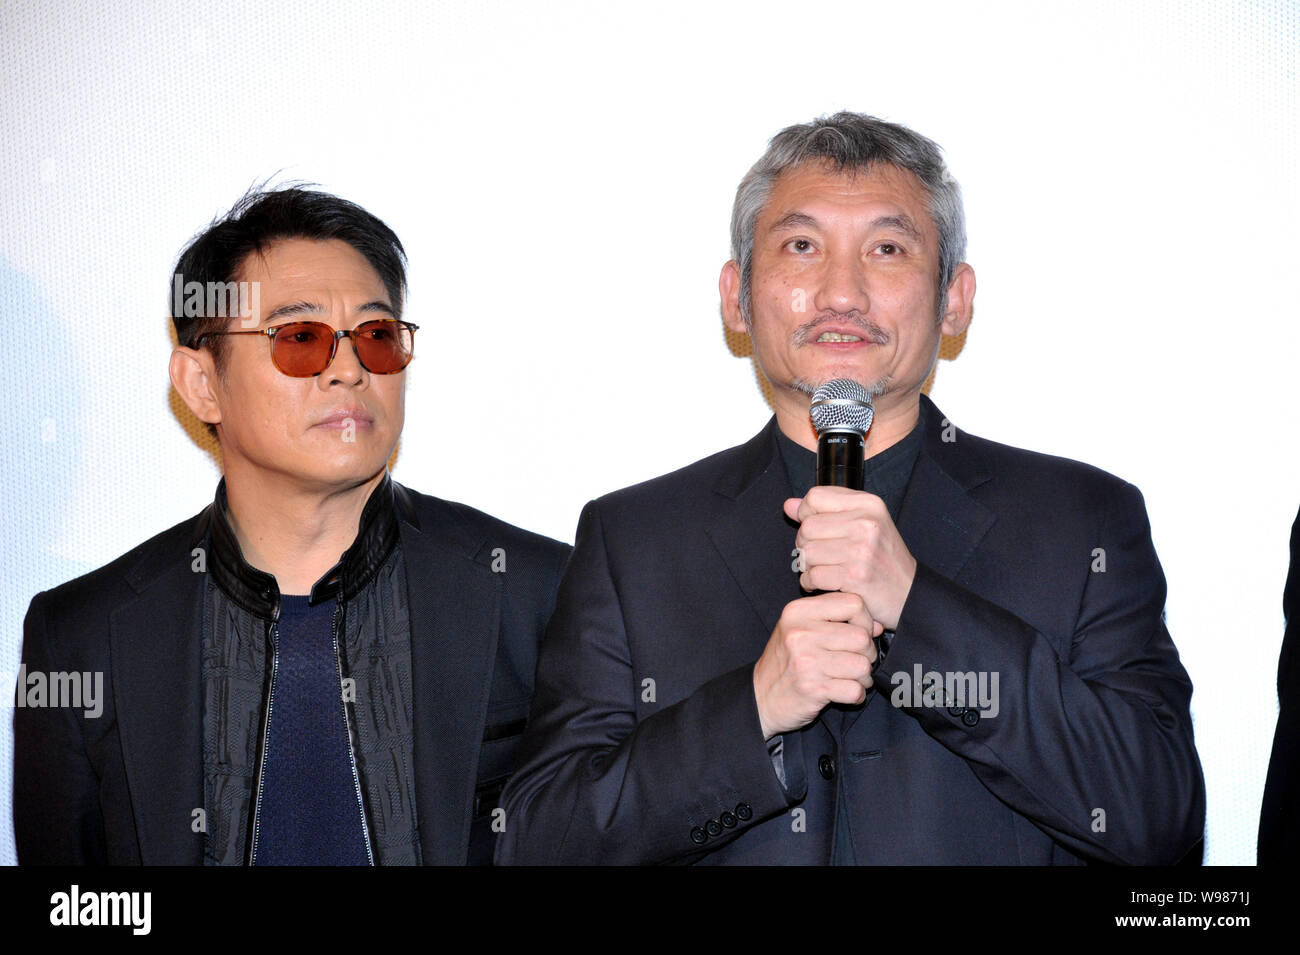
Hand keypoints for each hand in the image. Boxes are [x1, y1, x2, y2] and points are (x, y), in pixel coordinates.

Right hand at [752, 591, 880, 739]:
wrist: (760, 697)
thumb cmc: (787, 661)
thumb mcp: (800, 629)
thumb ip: (836, 620)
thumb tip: (877, 625)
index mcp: (798, 611)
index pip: (853, 603)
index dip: (864, 620)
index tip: (855, 634)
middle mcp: (801, 633)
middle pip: (862, 637)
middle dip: (866, 653)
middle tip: (854, 661)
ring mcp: (806, 661)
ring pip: (862, 665)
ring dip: (863, 677)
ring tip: (848, 678)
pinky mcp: (812, 688)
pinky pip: (855, 690)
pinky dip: (855, 695)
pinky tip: (843, 692)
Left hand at [785, 486, 917, 630]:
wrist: (909, 594)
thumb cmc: (881, 558)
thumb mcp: (863, 524)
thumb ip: (825, 510)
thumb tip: (788, 505)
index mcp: (869, 504)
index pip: (814, 497)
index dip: (807, 514)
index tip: (818, 529)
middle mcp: (866, 523)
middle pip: (807, 527)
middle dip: (806, 544)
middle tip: (821, 556)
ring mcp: (861, 550)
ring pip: (806, 553)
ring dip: (809, 566)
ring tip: (825, 569)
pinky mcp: (855, 577)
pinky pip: (812, 576)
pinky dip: (812, 583)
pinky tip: (826, 584)